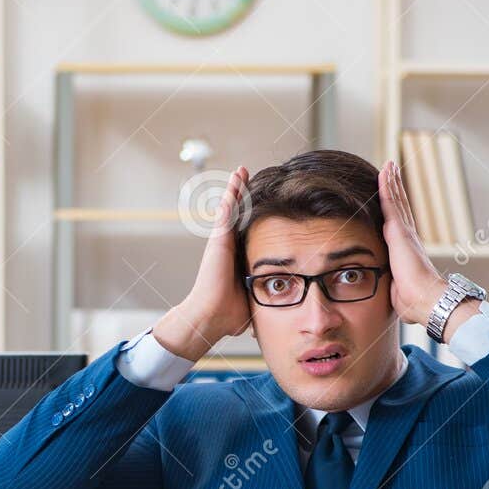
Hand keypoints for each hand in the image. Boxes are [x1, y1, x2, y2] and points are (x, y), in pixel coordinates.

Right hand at [154, 166, 253, 360]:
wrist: (211, 317)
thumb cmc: (228, 314)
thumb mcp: (252, 299)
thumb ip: (262, 296)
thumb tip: (277, 308)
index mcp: (235, 258)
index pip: (246, 231)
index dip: (251, 215)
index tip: (260, 202)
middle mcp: (226, 247)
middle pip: (237, 215)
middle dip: (242, 195)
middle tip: (246, 176)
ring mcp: (221, 242)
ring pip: (230, 209)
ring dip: (236, 189)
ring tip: (241, 171)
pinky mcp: (218, 241)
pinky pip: (226, 213)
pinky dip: (232, 195)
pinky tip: (237, 179)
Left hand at [377, 159, 449, 324]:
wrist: (426, 300)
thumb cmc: (415, 302)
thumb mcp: (399, 291)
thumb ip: (395, 286)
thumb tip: (395, 296)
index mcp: (407, 250)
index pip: (398, 224)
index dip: (396, 208)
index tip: (393, 195)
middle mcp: (407, 237)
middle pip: (399, 206)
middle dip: (396, 188)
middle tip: (392, 170)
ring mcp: (404, 232)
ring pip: (396, 200)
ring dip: (392, 182)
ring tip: (389, 165)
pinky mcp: (399, 230)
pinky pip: (390, 202)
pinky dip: (387, 186)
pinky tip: (384, 172)